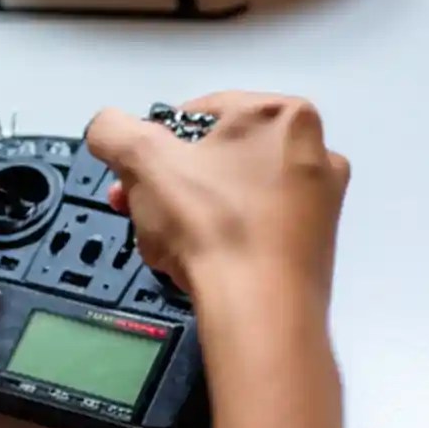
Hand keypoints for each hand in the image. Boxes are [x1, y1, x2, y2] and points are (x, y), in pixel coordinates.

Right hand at [86, 92, 349, 303]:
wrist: (259, 313)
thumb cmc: (214, 228)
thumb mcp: (142, 161)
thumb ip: (113, 129)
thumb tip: (108, 127)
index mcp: (283, 114)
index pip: (197, 114)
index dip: (156, 143)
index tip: (136, 173)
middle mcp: (314, 150)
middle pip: (216, 155)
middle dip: (170, 180)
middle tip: (140, 205)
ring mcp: (320, 200)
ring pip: (234, 192)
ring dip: (192, 209)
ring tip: (165, 238)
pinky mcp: (315, 243)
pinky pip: (255, 226)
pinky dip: (225, 236)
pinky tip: (200, 258)